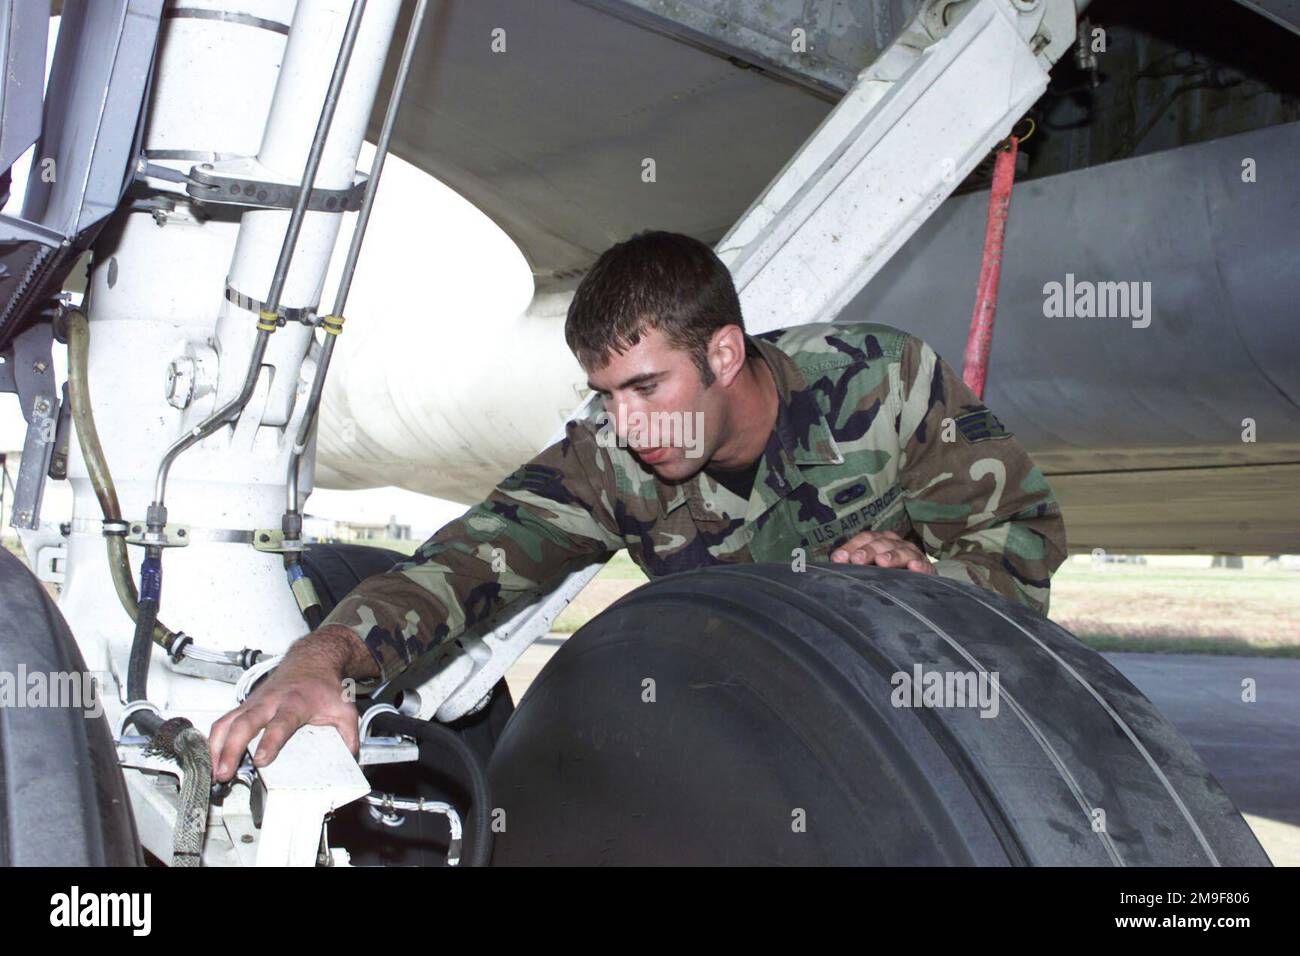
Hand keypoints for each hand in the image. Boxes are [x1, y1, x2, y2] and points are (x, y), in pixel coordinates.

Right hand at [207, 626, 372, 781]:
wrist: (312, 660)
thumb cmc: (324, 685)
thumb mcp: (344, 708)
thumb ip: (349, 735)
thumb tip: (350, 758)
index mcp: (295, 702)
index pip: (281, 724)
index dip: (270, 741)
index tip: (261, 760)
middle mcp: (270, 702)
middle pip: (244, 723)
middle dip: (230, 749)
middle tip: (223, 772)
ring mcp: (254, 703)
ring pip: (227, 722)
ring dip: (216, 747)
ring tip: (212, 772)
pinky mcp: (244, 706)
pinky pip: (223, 722)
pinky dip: (213, 740)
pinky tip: (211, 759)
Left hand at [829, 530, 935, 573]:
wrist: (918, 582)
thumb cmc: (887, 572)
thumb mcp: (869, 566)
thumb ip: (854, 563)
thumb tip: (835, 561)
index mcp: (880, 540)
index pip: (865, 538)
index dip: (851, 546)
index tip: (838, 558)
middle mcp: (896, 543)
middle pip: (881, 543)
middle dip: (868, 551)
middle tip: (857, 560)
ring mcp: (912, 554)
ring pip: (902, 551)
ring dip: (892, 556)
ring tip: (882, 562)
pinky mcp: (927, 568)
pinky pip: (924, 565)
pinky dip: (920, 566)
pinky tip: (914, 568)